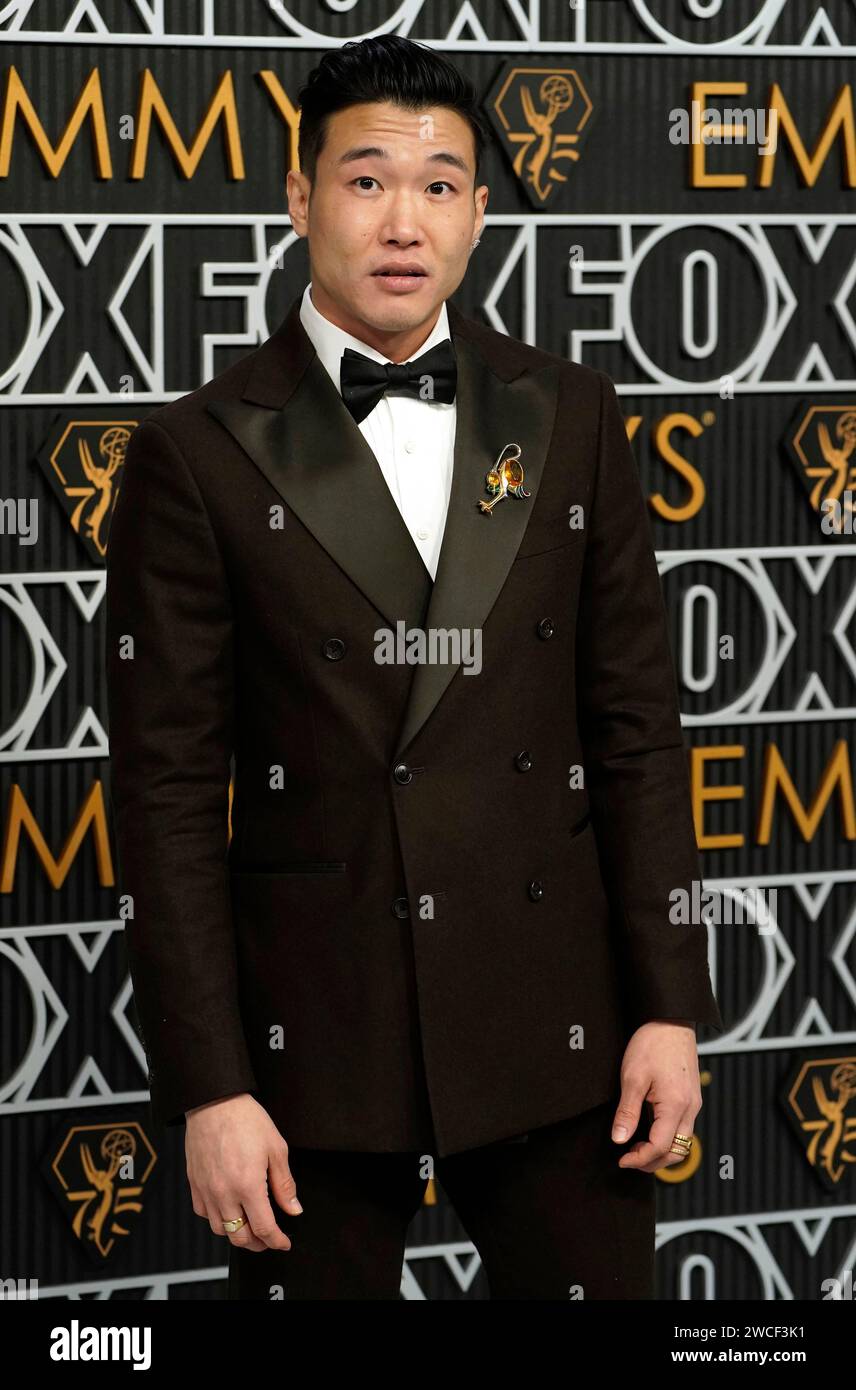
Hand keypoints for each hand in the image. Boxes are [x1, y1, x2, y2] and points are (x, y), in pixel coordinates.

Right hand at [185, 1092, 301, 1250]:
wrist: (213, 1102)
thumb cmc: (245, 1120)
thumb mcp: (276, 1148)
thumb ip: (285, 1184)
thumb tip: (293, 1209)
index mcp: (248, 1186)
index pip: (264, 1229)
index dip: (277, 1241)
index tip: (284, 1243)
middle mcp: (224, 1193)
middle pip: (240, 1237)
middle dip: (258, 1244)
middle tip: (269, 1239)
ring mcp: (206, 1191)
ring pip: (220, 1230)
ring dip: (237, 1234)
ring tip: (250, 1226)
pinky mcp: (194, 1184)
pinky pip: (203, 1214)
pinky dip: (217, 1219)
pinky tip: (228, 1210)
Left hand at [610, 1019, 700, 1172]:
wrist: (671, 1020)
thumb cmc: (652, 1044)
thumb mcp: (632, 1078)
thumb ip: (627, 1112)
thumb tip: (619, 1140)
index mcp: (676, 1105)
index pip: (660, 1147)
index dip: (640, 1159)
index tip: (622, 1159)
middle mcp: (690, 1108)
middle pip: (676, 1151)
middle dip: (652, 1161)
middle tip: (629, 1159)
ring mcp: (694, 1103)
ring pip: (682, 1142)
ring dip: (661, 1151)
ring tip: (637, 1147)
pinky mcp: (691, 1097)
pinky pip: (683, 1127)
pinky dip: (668, 1137)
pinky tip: (649, 1130)